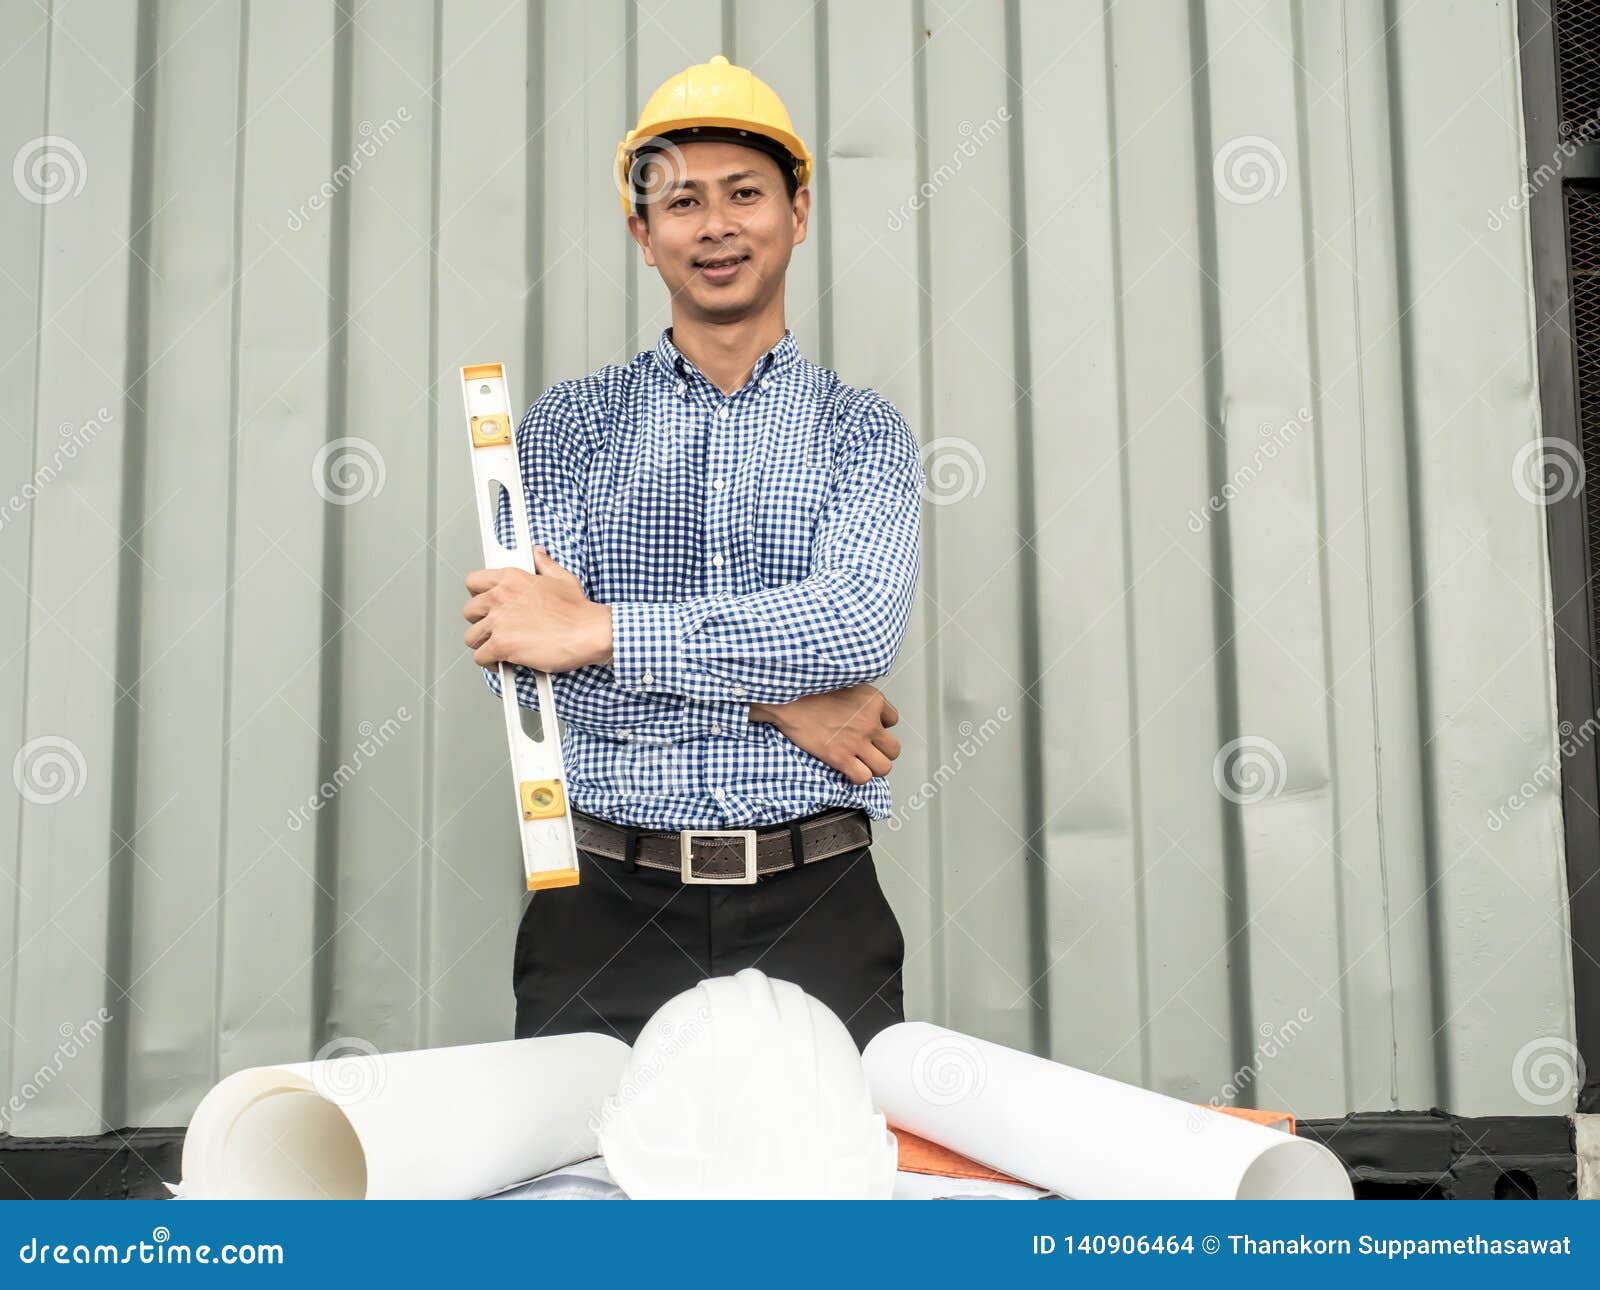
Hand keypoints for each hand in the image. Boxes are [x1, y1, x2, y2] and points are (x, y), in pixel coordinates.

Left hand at [463, 547, 612, 672]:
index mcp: (512, 578)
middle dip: (479, 621)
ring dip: (483, 643)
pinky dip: (490, 662)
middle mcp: (501, 597)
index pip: (473, 581)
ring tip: (498, 646)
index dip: (477, 595)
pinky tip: (503, 661)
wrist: (588, 632)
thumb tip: (538, 554)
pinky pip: (481, 657)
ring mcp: (499, 621)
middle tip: (493, 627)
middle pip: (469, 610)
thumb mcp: (562, 578)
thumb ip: (544, 564)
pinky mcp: (502, 644)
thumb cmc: (578, 611)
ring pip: (471, 636)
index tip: (485, 603)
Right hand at [752, 683, 900, 784]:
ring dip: (874, 767)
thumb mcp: (845, 682)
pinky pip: (863, 777)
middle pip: (893, 749)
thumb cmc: (810, 691)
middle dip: (883, 751)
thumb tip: (866, 711)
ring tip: (863, 763)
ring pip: (884, 767)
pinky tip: (850, 770)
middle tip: (869, 750)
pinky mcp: (840, 757)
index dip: (880, 725)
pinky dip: (858, 777)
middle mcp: (869, 721)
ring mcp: (856, 741)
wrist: (788, 700)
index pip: (893, 720)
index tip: (867, 727)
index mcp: (872, 700)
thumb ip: (861, 699)